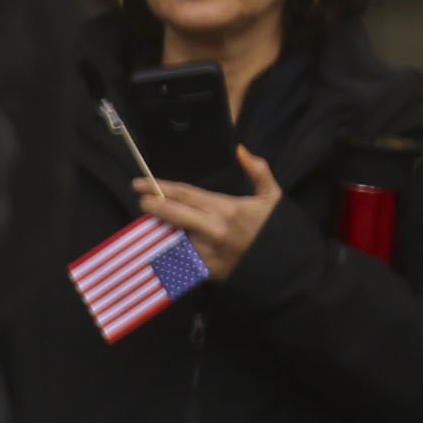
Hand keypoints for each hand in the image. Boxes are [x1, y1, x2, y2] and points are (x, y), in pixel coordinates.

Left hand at [133, 149, 284, 282]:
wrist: (283, 267)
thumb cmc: (273, 230)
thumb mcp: (271, 197)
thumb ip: (257, 170)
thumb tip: (240, 150)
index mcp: (225, 209)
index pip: (184, 194)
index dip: (158, 187)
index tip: (139, 183)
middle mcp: (211, 230)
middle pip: (171, 213)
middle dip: (151, 205)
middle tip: (140, 199)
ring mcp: (204, 253)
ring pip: (170, 236)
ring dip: (158, 229)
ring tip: (151, 221)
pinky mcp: (202, 272)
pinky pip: (178, 258)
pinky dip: (168, 250)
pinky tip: (160, 244)